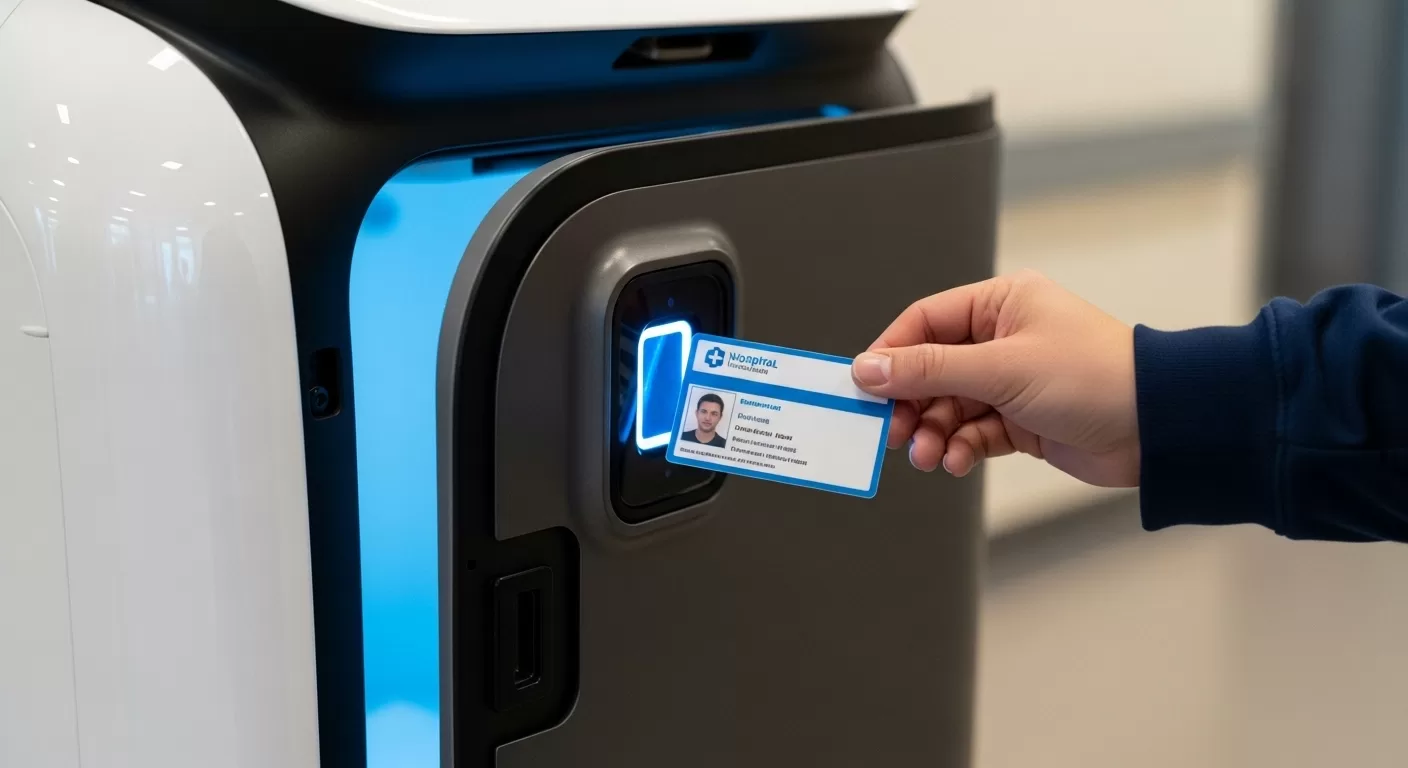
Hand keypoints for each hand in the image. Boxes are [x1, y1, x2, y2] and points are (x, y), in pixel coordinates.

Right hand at [850, 270, 1138, 486]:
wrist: (1158, 427)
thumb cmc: (1093, 377)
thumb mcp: (1001, 368)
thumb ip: (929, 370)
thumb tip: (869, 368)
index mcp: (1000, 304)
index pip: (924, 322)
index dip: (890, 355)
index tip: (864, 388)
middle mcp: (1003, 338)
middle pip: (931, 369)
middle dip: (911, 404)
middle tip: (892, 433)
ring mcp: (1012, 380)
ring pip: (950, 406)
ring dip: (934, 432)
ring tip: (927, 456)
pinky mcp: (1022, 420)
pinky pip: (974, 432)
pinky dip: (961, 448)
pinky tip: (957, 461)